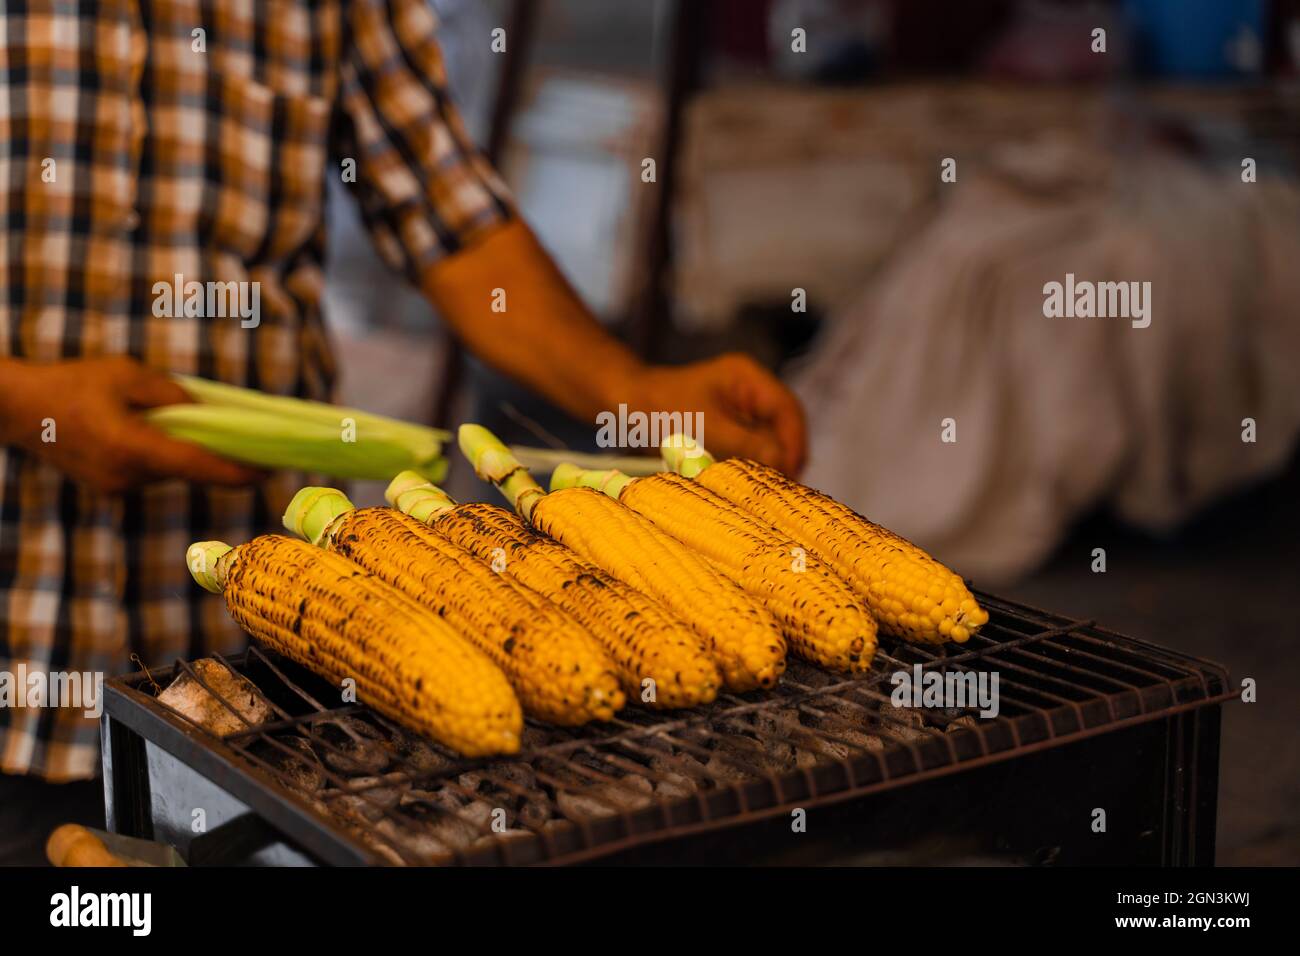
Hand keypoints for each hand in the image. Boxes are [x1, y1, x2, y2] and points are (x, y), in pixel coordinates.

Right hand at [0, 356, 262, 494]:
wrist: (16, 409)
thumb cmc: (72, 383)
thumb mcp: (128, 374)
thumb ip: (173, 394)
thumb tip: (206, 413)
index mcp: (132, 447)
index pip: (197, 467)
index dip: (237, 472)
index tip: (268, 473)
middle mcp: (127, 476)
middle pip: (188, 472)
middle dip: (219, 460)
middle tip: (256, 449)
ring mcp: (116, 486)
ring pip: (169, 473)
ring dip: (189, 456)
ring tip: (211, 434)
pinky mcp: (109, 486)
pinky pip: (151, 472)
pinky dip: (165, 456)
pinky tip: (169, 436)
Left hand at [629, 353, 807, 474]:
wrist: (624, 409)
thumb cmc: (659, 409)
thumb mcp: (705, 427)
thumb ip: (746, 443)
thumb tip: (785, 463)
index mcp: (748, 377)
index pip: (788, 410)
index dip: (794, 442)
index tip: (791, 473)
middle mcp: (750, 391)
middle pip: (783, 428)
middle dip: (784, 457)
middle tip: (783, 490)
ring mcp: (741, 410)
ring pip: (769, 442)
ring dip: (769, 465)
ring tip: (767, 492)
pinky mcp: (730, 429)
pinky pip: (751, 450)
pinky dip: (752, 467)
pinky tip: (748, 486)